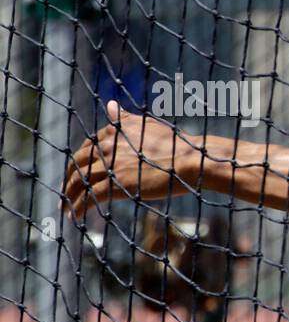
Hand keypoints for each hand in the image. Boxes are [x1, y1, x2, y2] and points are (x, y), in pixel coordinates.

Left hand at [63, 100, 201, 218]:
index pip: (88, 147)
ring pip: (79, 181)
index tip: (78, 172)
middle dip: (69, 178)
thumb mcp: (147, 125)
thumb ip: (125, 119)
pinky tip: (75, 216)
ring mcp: (109, 165)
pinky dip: (78, 207)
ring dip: (69, 196)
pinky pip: (89, 197)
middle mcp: (106, 145)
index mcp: (112, 131)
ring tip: (66, 208)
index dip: (81, 161)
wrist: (189, 160)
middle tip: (67, 191)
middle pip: (77, 163)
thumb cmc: (175, 144)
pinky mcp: (114, 184)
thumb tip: (110, 105)